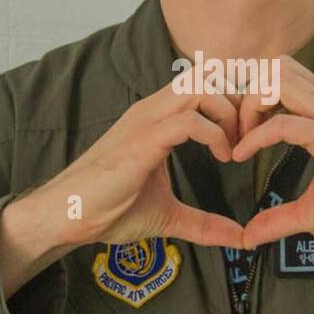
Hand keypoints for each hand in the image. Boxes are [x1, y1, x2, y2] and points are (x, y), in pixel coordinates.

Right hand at [31, 80, 246, 248]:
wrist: (66, 216)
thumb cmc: (107, 209)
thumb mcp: (168, 215)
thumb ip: (204, 223)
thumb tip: (239, 238)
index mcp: (158, 119)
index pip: (205, 85)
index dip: (234, 104)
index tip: (247, 139)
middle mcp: (152, 111)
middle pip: (208, 75)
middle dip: (237, 102)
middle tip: (247, 140)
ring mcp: (146, 122)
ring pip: (200, 87)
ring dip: (228, 113)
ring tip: (234, 147)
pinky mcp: (142, 141)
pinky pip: (188, 121)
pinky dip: (215, 135)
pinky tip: (222, 158)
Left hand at [231, 55, 313, 250]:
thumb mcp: (313, 211)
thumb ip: (279, 218)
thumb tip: (250, 236)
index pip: (283, 76)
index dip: (253, 97)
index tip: (238, 132)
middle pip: (276, 67)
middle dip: (247, 95)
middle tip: (236, 132)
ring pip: (278, 80)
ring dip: (250, 107)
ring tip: (240, 140)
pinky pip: (284, 122)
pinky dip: (256, 136)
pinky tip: (243, 155)